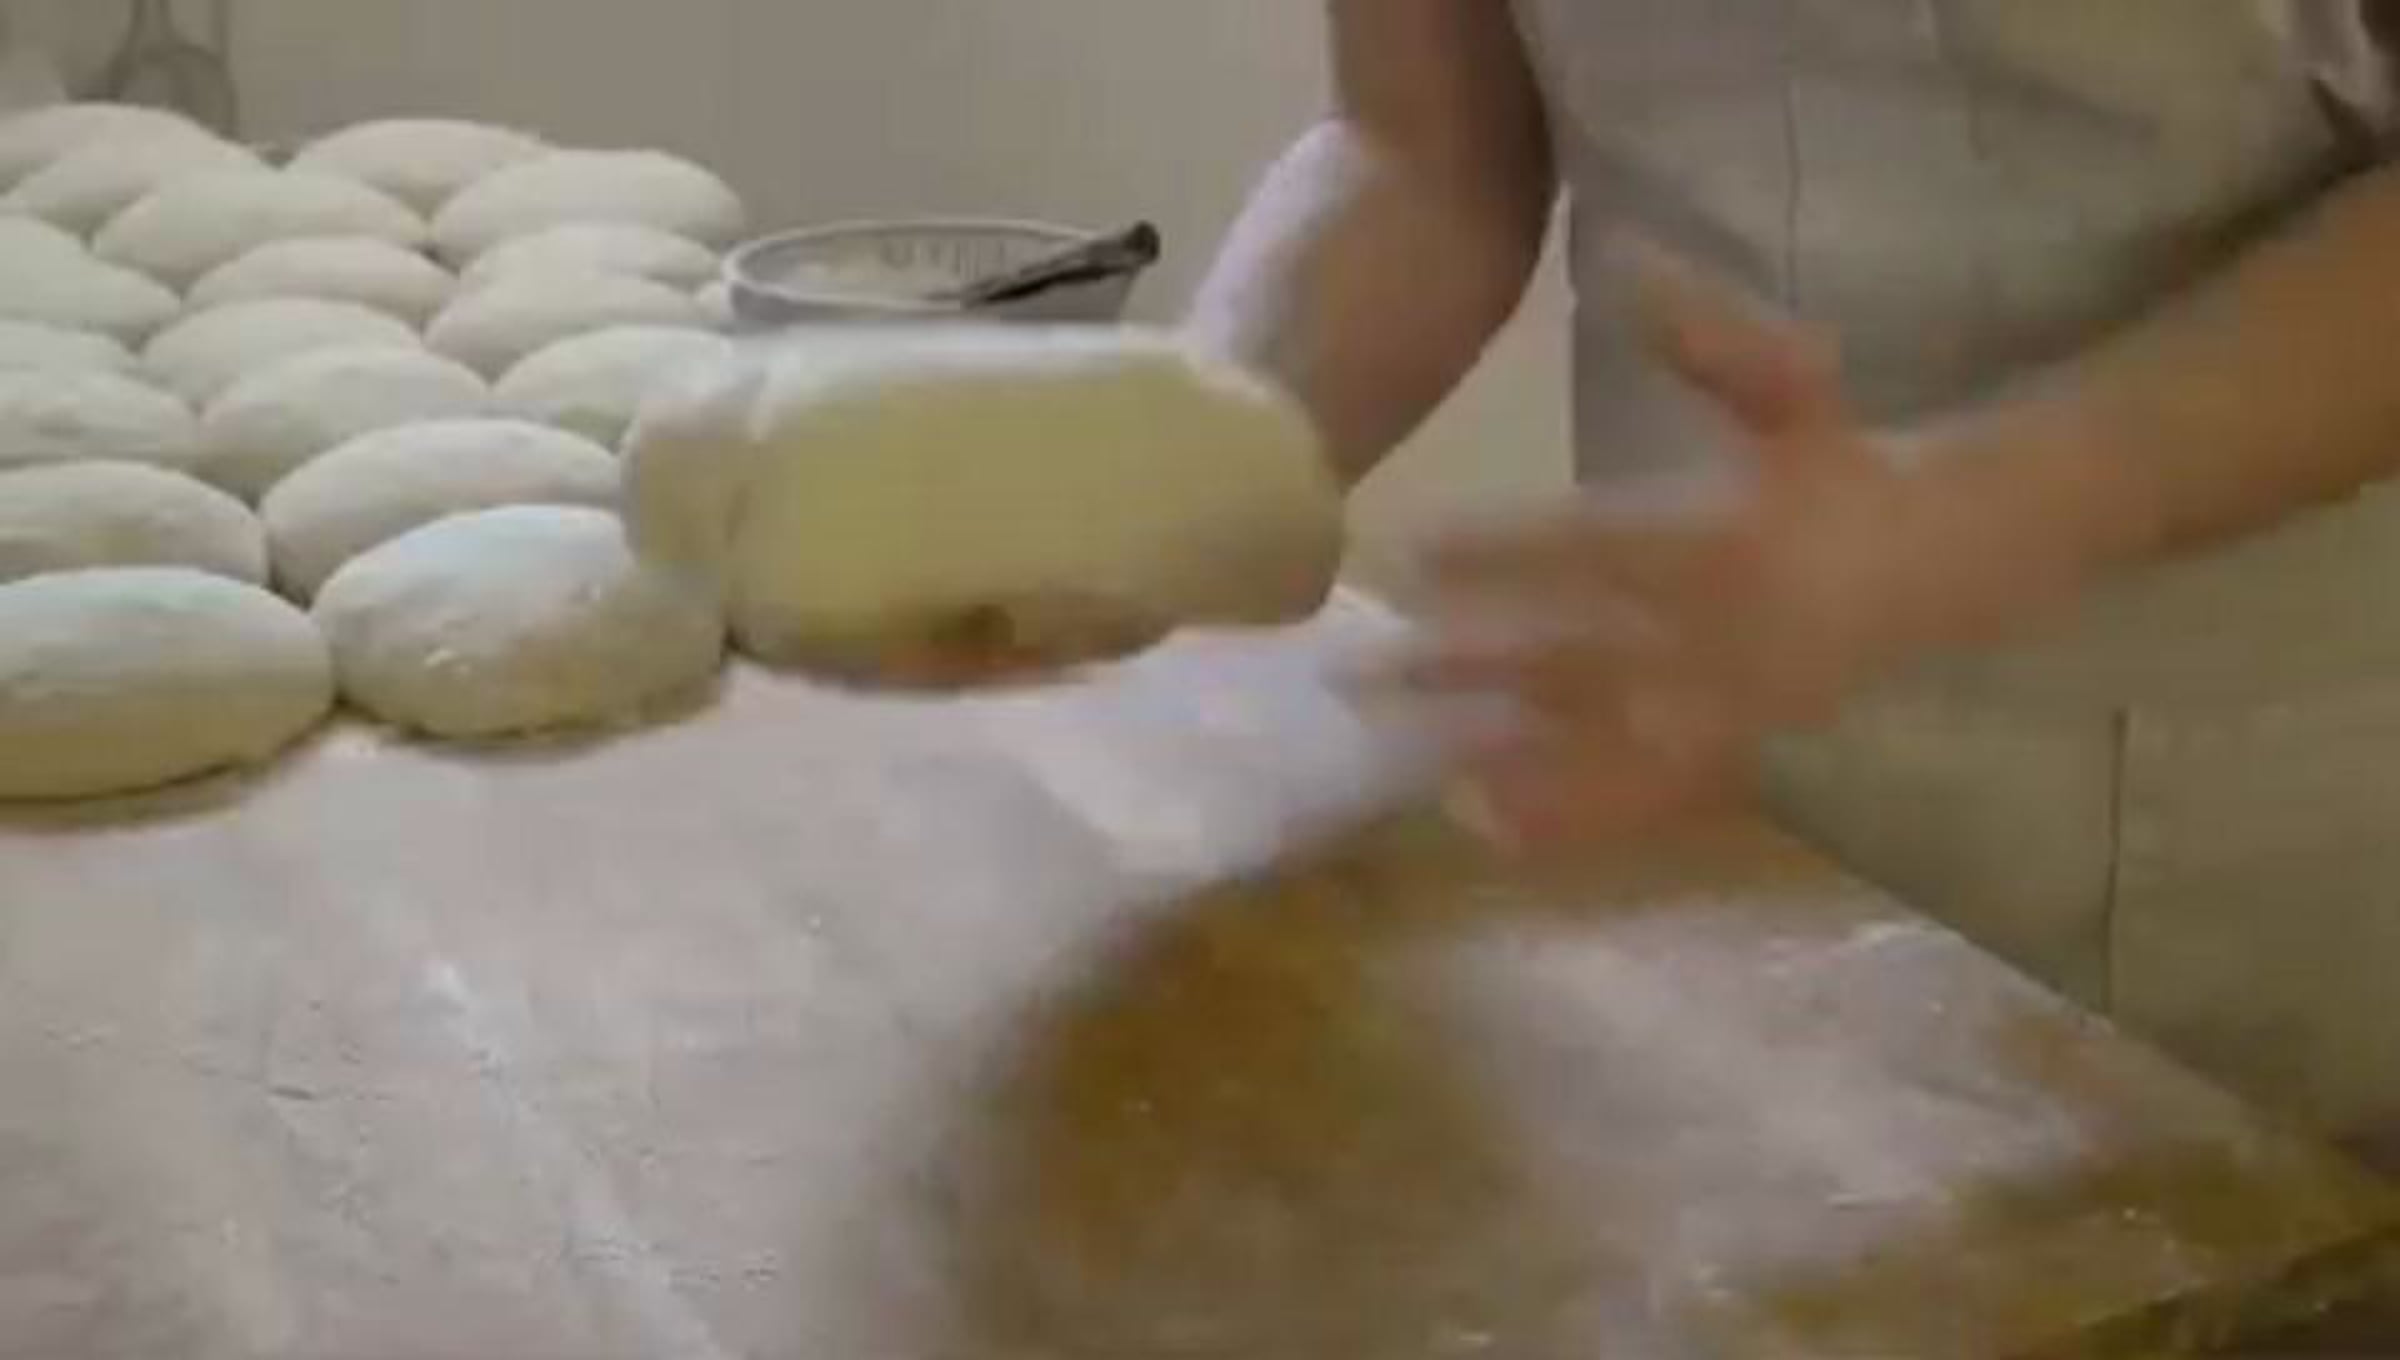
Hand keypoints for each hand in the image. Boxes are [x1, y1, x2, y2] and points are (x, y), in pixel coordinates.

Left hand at [1387, 253, 1957, 846]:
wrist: (1949, 563)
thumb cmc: (1848, 466)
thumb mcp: (1795, 386)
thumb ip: (1711, 339)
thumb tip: (1627, 265)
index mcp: (1724, 541)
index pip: (1586, 550)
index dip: (1495, 553)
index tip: (1405, 554)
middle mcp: (1718, 638)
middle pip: (1574, 657)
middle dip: (1469, 665)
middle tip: (1366, 669)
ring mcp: (1725, 711)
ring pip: (1599, 741)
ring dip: (1504, 753)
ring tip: (1413, 765)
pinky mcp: (1734, 756)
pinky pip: (1640, 799)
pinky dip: (1568, 817)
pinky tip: (1485, 822)